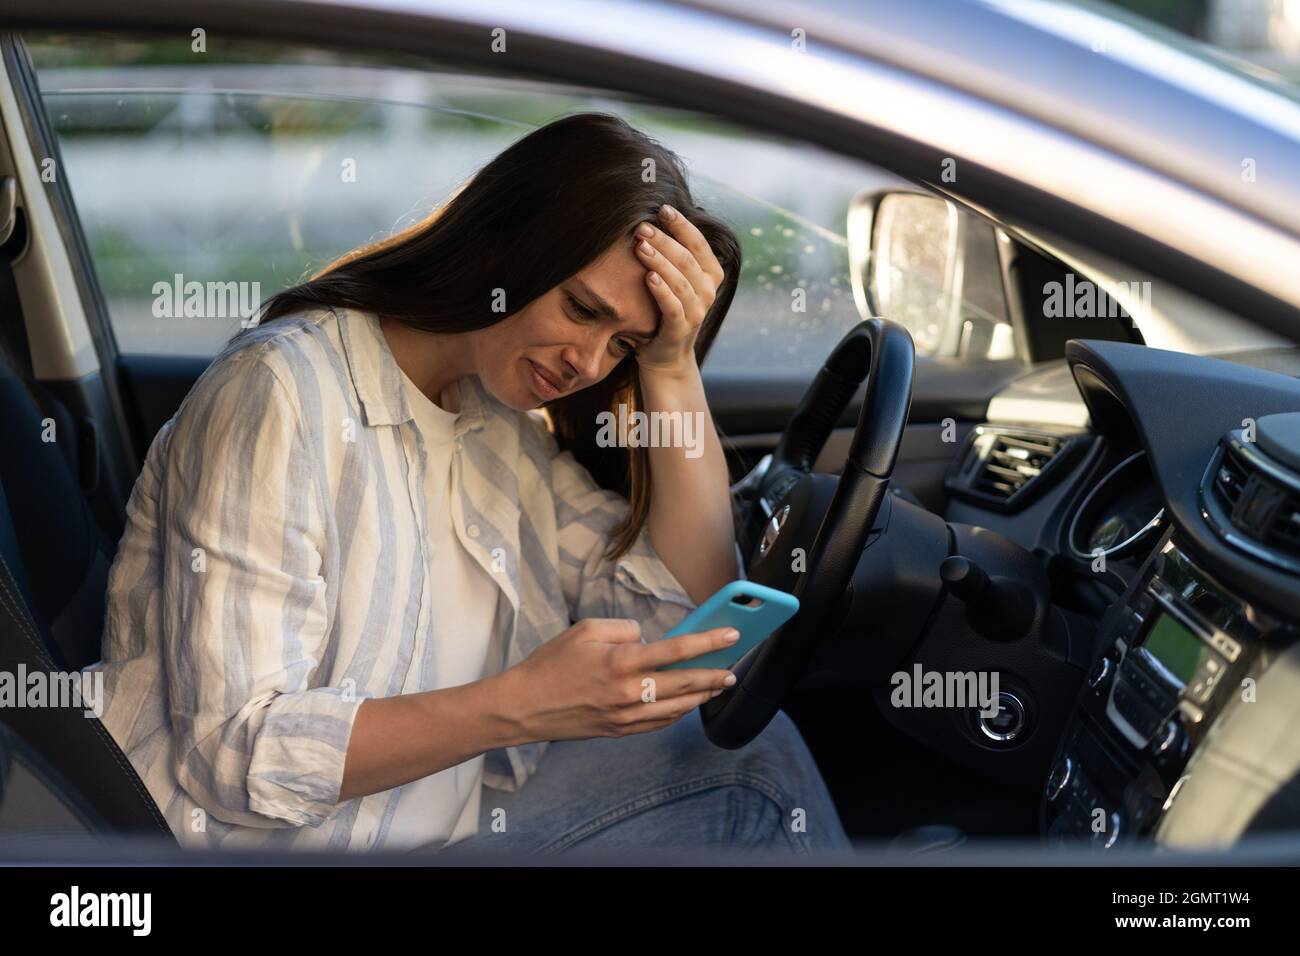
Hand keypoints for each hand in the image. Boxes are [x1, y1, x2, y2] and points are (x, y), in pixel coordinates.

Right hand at [500, 618, 739, 740]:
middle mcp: (628, 692)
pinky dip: (677, 713)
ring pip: (677, 708)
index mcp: (621, 662)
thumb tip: (647, 638)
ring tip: (717, 686)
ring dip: (701, 697)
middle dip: (714, 675)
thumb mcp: (585, 630)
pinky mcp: (619, 731)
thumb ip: (623, 629)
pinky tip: (686, 704)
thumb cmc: (551, 664)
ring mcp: (625, 716)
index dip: (709, 642)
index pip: (677, 650)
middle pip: (685, 684)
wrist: (524, 707)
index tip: (731, 635)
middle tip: (733, 669)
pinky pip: (658, 724)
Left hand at [632, 204, 726, 377]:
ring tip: (641, 246)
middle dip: (665, 240)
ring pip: (680, 280)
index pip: (699, 243)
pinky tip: (648, 277)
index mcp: (711, 274)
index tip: (662, 209)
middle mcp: (708, 292)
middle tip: (642, 226)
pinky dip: (662, 290)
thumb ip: (674, 255)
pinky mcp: (681, 329)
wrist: (665, 355)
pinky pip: (672, 306)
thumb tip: (655, 217)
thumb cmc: (666, 309)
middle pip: (687, 259)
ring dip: (660, 261)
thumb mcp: (676, 279)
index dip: (682, 225)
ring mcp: (697, 312)